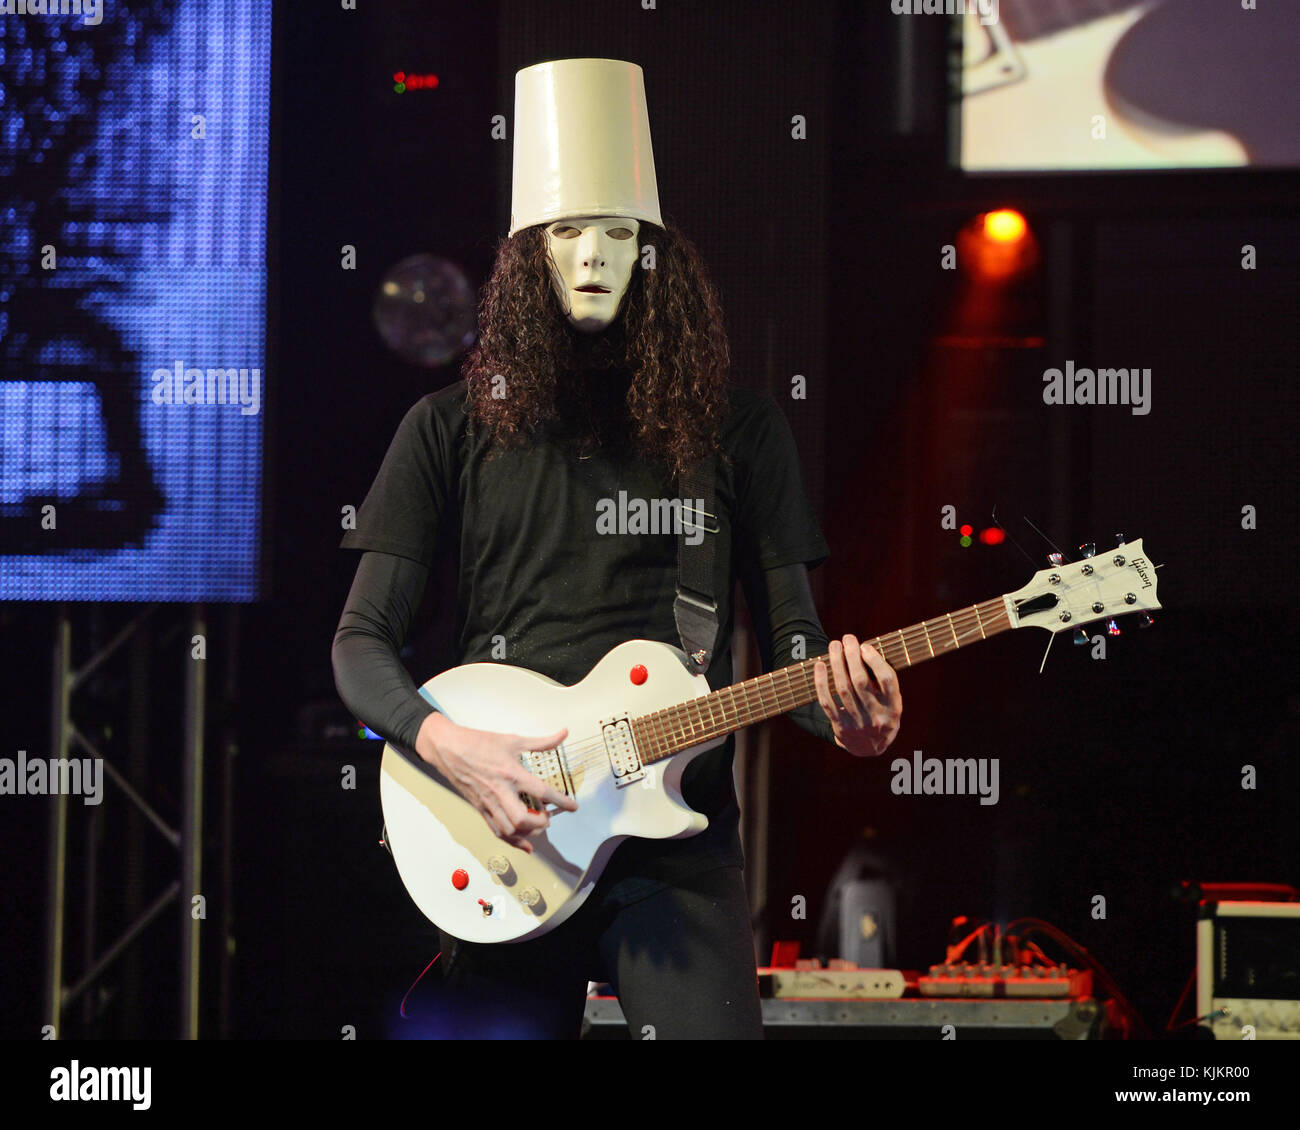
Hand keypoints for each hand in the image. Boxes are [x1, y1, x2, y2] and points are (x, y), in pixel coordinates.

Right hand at [415, 712, 577, 852]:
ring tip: (538, 826)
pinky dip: (512, 841)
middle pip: (522, 819)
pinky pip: (497, 831)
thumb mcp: (513, 740)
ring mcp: (489, 803)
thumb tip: (563, 734)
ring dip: (527, 833)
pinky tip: (524, 844)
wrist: (448, 749)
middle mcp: (500, 792)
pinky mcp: (480, 809)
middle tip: (549, 817)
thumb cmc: (478, 743)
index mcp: (511, 773)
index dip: (561, 801)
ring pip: (509, 830)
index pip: (541, 791)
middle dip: (540, 822)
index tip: (572, 807)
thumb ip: (541, 742)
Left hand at [813, 635, 901, 757]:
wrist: (870, 748)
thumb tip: (864, 650)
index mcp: (894, 708)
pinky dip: (821, 682)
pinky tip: (820, 665)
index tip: (865, 646)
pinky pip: (826, 702)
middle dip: (852, 656)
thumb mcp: (892, 702)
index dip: (875, 660)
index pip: (886, 680)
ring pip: (843, 689)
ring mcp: (857, 724)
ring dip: (836, 663)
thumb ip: (883, 681)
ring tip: (834, 646)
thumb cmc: (882, 713)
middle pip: (861, 681)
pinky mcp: (840, 727)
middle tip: (847, 638)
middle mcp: (877, 717)